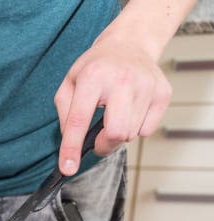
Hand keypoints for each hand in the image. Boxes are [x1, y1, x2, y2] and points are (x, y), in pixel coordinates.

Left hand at [54, 34, 171, 175]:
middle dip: (104, 144)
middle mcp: (122, 80)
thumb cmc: (95, 68)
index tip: (68, 169)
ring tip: (114, 115)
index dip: (71, 148)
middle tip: (97, 140)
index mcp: (93, 77)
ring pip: (131, 134)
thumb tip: (72, 143)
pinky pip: (147, 130)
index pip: (79, 120)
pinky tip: (130, 110)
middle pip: (116, 133)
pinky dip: (136, 128)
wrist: (130, 44)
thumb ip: (65, 114)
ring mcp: (147, 85)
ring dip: (119, 133)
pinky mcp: (163, 93)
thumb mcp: (69, 84)